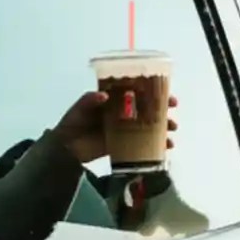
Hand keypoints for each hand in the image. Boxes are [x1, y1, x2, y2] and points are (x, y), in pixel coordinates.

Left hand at [50, 91, 178, 163]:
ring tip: (172, 130)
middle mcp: (122, 112)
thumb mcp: (79, 108)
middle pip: (147, 108)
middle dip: (163, 109)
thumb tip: (104, 95)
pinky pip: (143, 143)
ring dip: (163, 127)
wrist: (66, 148)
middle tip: (173, 110)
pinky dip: (156, 145)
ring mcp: (125, 129)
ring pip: (149, 125)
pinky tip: (166, 148)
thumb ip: (90, 100)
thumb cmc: (73, 123)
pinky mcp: (124, 144)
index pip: (137, 91)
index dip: (152, 90)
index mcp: (114, 99)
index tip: (166, 93)